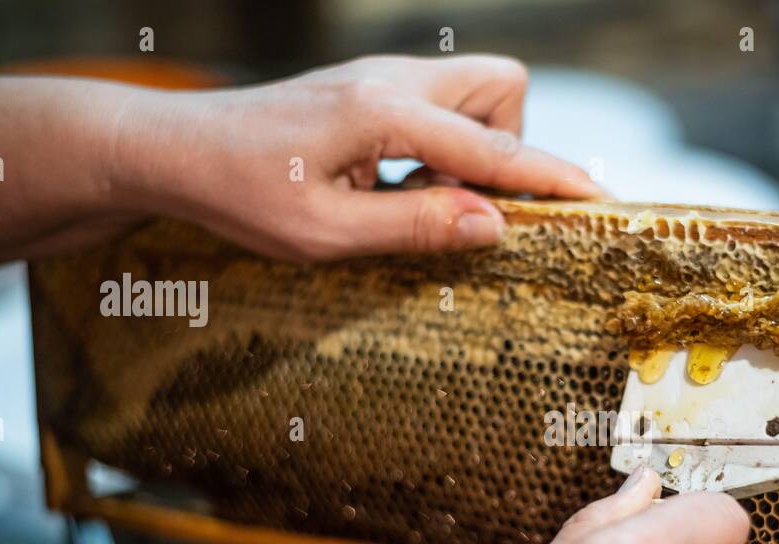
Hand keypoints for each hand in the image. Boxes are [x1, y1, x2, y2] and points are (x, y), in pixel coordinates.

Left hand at [0, 56, 601, 271]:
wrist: (174, 149)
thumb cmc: (240, 195)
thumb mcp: (327, 232)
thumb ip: (417, 226)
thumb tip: (497, 226)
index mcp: (386, 114)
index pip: (497, 148)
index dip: (555, 179)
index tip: (604, 203)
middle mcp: (393, 80)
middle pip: (504, 87)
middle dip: (512, 145)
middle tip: (472, 205)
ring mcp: (381, 77)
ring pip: (475, 91)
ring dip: (477, 146)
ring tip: (429, 200)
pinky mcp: (368, 88)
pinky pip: (440, 104)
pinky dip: (444, 145)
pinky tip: (400, 185)